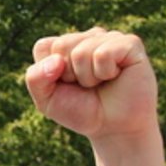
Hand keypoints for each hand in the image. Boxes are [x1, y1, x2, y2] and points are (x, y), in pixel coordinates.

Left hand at [25, 27, 156, 141]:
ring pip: (81, 51)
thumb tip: (56, 60)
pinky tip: (115, 76)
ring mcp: (110, 38)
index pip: (44, 46)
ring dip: (88, 77)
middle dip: (68, 74)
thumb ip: (35, 78)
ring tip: (101, 83)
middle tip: (85, 86)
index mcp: (66, 45)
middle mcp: (88, 37)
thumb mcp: (46, 99)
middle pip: (61, 45)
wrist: (114, 128)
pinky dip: (105, 73)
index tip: (65, 85)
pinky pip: (103, 54)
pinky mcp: (130, 44)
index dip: (49, 73)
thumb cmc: (80, 111)